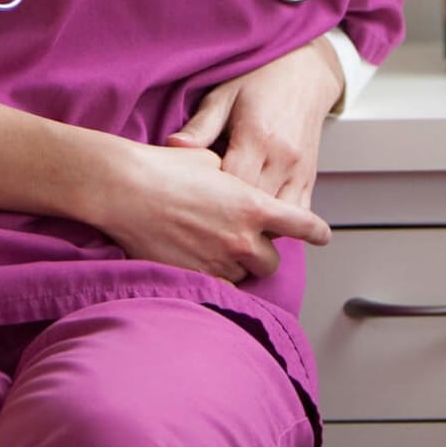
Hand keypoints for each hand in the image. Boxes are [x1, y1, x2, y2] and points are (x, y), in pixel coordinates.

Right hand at [88, 142, 330, 283]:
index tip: (321, 235)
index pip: (302, 225)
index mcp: (253, 205)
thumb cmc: (164, 168)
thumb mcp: (210, 159)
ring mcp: (219, 262)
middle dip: (260, 252)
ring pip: (242, 276)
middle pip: (271, 261)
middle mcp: (243, 239)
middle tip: (241, 240)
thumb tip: (237, 185)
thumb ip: (235, 178)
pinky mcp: (194, 277)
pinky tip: (197, 261)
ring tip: (210, 247)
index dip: (315, 232)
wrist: (125, 190)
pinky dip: (212, 277)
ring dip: (234, 266)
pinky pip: (216, 287)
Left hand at [166, 38, 343, 208]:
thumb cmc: (258, 81)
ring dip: (255, 224)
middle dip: (228, 215)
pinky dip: (278, 222)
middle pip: (254, 207)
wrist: (303, 73)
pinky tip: (256, 218)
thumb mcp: (223, 96)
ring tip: (229, 220)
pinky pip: (298, 214)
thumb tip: (174, 146)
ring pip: (278, 218)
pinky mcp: (310, 178)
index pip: (231, 184)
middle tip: (203, 215)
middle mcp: (283, 158)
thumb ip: (201, 126)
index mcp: (258, 137)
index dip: (209, 195)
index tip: (191, 194)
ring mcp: (300, 171)